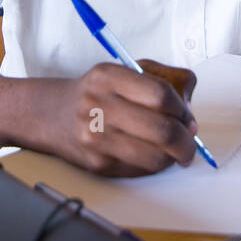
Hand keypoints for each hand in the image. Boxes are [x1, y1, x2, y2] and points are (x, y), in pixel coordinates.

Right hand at [38, 60, 198, 176]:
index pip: (161, 95)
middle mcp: (98, 106)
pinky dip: (154, 166)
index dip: (183, 110)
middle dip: (186, 141)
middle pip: (162, 129)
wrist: (50, 114)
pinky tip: (151, 155)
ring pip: (155, 157)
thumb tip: (190, 106)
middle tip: (190, 141)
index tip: (188, 118)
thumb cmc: (95, 93)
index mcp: (108, 77)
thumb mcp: (122, 71)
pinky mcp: (97, 164)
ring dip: (173, 157)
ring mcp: (95, 138)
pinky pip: (140, 170)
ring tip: (173, 152)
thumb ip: (161, 78)